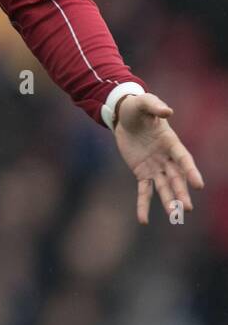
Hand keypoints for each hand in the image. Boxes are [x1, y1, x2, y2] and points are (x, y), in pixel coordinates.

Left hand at [114, 92, 203, 223]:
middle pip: (176, 178)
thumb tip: (168, 112)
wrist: (124, 117)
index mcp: (171, 142)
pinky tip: (143, 220)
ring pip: (163, 187)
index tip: (199, 185)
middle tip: (186, 208)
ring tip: (174, 216)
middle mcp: (166, 158)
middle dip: (181, 192)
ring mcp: (155, 167)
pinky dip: (143, 205)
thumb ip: (155, 106)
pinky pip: (143, 191)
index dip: (191, 171)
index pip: (184, 159)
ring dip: (168, 201)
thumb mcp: (145, 103)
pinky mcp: (141, 173)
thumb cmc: (138, 109)